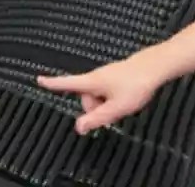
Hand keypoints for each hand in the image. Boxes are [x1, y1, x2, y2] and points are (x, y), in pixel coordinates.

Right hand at [37, 55, 163, 134]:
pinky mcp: (116, 76)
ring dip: (106, 105)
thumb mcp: (115, 108)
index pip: (67, 83)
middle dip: (95, 109)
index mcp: (92, 82)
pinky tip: (127, 98)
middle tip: (112, 113)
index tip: (39, 79)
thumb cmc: (135, 85)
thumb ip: (96, 119)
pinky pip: (108, 91)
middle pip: (85, 97)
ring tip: (123, 105)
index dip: (52, 84)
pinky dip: (113, 99)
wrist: (155, 67)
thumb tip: (78, 127)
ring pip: (98, 96)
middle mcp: (97, 76)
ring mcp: (107, 75)